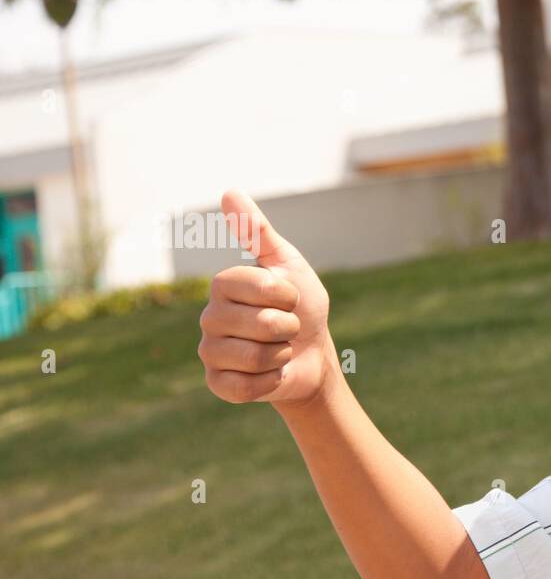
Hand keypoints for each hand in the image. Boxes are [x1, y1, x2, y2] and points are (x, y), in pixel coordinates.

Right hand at [198, 189, 335, 407]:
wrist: (312, 355)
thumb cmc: (302, 307)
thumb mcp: (288, 264)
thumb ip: (258, 232)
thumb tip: (229, 191)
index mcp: (224, 285)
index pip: (257, 287)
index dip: (286, 295)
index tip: (290, 298)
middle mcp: (210, 316)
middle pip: (260, 324)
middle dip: (289, 327)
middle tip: (287, 327)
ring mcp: (210, 351)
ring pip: (253, 356)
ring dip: (281, 355)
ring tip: (280, 349)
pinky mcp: (217, 383)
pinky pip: (243, 387)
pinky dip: (269, 382)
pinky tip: (270, 374)